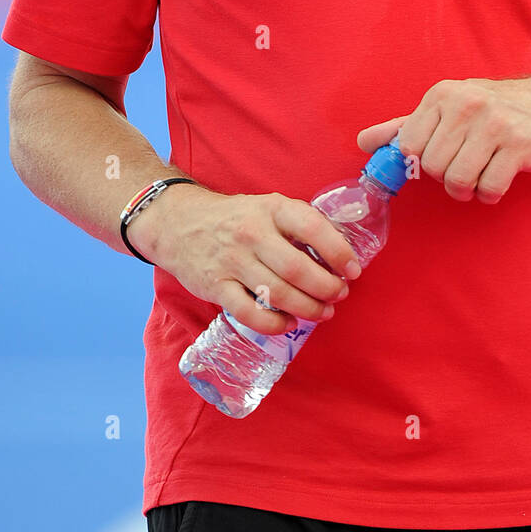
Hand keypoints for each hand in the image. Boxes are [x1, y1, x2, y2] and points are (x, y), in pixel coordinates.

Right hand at [127, 182, 360, 333]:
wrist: (177, 223)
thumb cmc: (234, 217)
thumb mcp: (267, 207)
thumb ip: (297, 224)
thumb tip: (337, 252)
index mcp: (271, 209)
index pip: (312, 228)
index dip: (338, 252)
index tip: (353, 270)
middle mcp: (252, 233)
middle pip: (298, 269)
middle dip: (327, 288)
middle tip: (339, 295)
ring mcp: (232, 262)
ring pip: (278, 294)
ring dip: (308, 308)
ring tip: (323, 312)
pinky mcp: (216, 287)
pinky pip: (250, 313)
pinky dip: (275, 324)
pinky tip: (290, 324)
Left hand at [356, 74, 530, 203]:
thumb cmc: (493, 110)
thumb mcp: (447, 109)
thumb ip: (405, 127)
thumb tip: (364, 141)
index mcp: (442, 95)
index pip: (409, 145)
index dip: (421, 160)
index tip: (438, 157)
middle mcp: (466, 104)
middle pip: (433, 166)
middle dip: (446, 177)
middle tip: (464, 166)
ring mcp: (494, 124)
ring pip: (458, 180)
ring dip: (467, 189)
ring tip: (479, 175)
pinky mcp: (519, 145)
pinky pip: (489, 188)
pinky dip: (489, 194)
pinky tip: (497, 179)